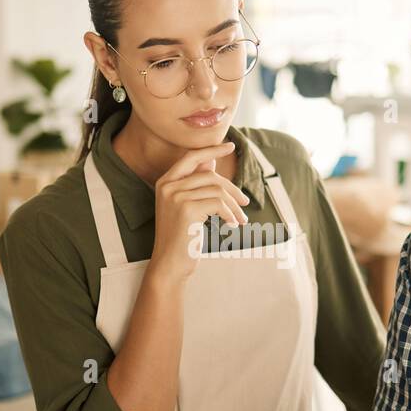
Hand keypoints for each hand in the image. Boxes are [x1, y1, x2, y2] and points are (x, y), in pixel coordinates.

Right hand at [147, 141, 249, 283]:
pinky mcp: (186, 209)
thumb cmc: (180, 238)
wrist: (169, 264)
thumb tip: (211, 162)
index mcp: (165, 182)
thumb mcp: (187, 207)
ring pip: (217, 190)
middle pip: (210, 175)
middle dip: (232, 188)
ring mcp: (175, 197)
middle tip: (245, 203)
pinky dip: (230, 214)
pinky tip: (231, 225)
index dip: (211, 150)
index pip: (191, 157)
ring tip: (240, 220)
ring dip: (234, 206)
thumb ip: (196, 184)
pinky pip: (218, 204)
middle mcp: (168, 186)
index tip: (230, 146)